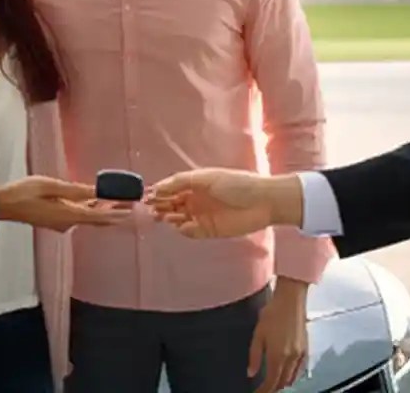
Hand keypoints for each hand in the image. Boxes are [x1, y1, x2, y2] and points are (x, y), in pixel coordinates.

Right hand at [0, 176, 130, 231]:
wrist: (4, 205)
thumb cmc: (24, 193)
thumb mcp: (51, 186)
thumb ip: (76, 190)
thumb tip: (97, 192)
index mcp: (68, 215)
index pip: (99, 216)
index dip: (118, 213)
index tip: (133, 210)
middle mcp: (67, 223)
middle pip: (97, 219)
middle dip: (115, 212)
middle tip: (133, 204)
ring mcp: (61, 223)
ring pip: (89, 217)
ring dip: (104, 210)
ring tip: (121, 201)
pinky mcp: (56, 220)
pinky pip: (80, 216)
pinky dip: (92, 209)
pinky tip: (98, 201)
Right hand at [145, 169, 302, 237]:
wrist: (262, 202)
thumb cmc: (236, 184)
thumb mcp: (206, 177)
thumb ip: (181, 181)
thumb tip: (157, 187)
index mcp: (195, 184)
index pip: (171, 189)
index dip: (159, 192)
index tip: (146, 196)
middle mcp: (196, 199)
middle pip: (171, 204)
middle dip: (160, 206)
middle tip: (152, 209)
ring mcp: (202, 215)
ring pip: (178, 219)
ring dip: (169, 218)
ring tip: (165, 217)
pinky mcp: (209, 230)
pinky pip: (190, 232)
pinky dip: (183, 230)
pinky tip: (181, 225)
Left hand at [250, 279, 309, 392]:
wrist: (291, 301)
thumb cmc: (271, 314)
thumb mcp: (258, 334)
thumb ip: (254, 356)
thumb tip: (251, 373)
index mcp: (277, 356)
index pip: (271, 382)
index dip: (264, 390)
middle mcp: (291, 359)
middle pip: (283, 382)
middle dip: (273, 388)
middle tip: (264, 389)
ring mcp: (300, 354)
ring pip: (293, 377)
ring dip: (283, 383)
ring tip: (274, 383)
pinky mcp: (306, 349)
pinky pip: (301, 369)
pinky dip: (294, 376)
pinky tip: (288, 374)